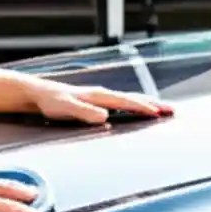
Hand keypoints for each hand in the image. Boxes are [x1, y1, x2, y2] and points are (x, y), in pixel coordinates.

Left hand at [29, 81, 173, 123]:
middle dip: (154, 104)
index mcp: (98, 95)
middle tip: (173, 111)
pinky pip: (122, 103)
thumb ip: (84, 112)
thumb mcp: (65, 108)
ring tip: (164, 110)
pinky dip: (136, 105)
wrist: (37, 93)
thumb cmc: (50, 101)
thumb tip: (104, 117)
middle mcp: (102, 94)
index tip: (159, 113)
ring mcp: (100, 97)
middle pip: (133, 98)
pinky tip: (139, 111)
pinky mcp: (96, 102)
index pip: (126, 102)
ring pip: (130, 99)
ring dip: (148, 104)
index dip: (142, 108)